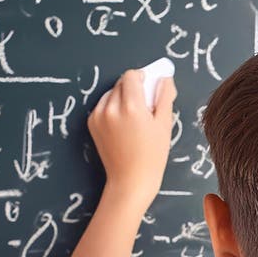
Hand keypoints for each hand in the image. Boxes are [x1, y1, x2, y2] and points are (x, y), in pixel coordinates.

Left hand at [88, 68, 176, 210]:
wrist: (130, 181)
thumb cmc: (151, 157)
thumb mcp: (164, 125)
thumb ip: (165, 96)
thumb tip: (164, 77)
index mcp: (131, 106)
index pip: (132, 75)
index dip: (143, 79)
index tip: (149, 88)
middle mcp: (112, 108)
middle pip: (122, 82)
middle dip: (133, 90)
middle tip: (144, 109)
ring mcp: (99, 115)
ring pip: (112, 93)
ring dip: (122, 99)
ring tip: (133, 121)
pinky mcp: (92, 122)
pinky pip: (104, 105)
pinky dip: (113, 109)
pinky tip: (123, 127)